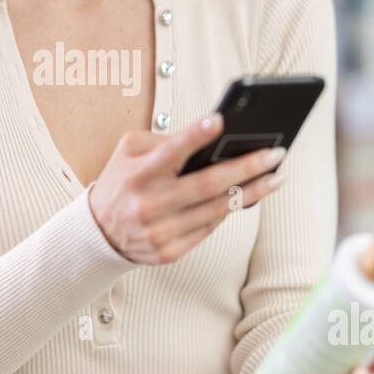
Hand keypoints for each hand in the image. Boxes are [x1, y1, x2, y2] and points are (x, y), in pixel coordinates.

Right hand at [88, 112, 285, 264]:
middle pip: (206, 185)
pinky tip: (248, 197)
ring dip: (251, 192)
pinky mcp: (168, 252)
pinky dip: (228, 212)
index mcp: (137, 175)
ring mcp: (159, 232)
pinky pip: (208, 229)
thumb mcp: (128, 152)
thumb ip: (163, 140)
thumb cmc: (121, 182)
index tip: (220, 121)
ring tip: (276, 177)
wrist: (97, 232)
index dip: (195, 136)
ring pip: (215, 210)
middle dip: (246, 168)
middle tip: (275, 154)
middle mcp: (147, 204)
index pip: (170, 152)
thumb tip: (209, 137)